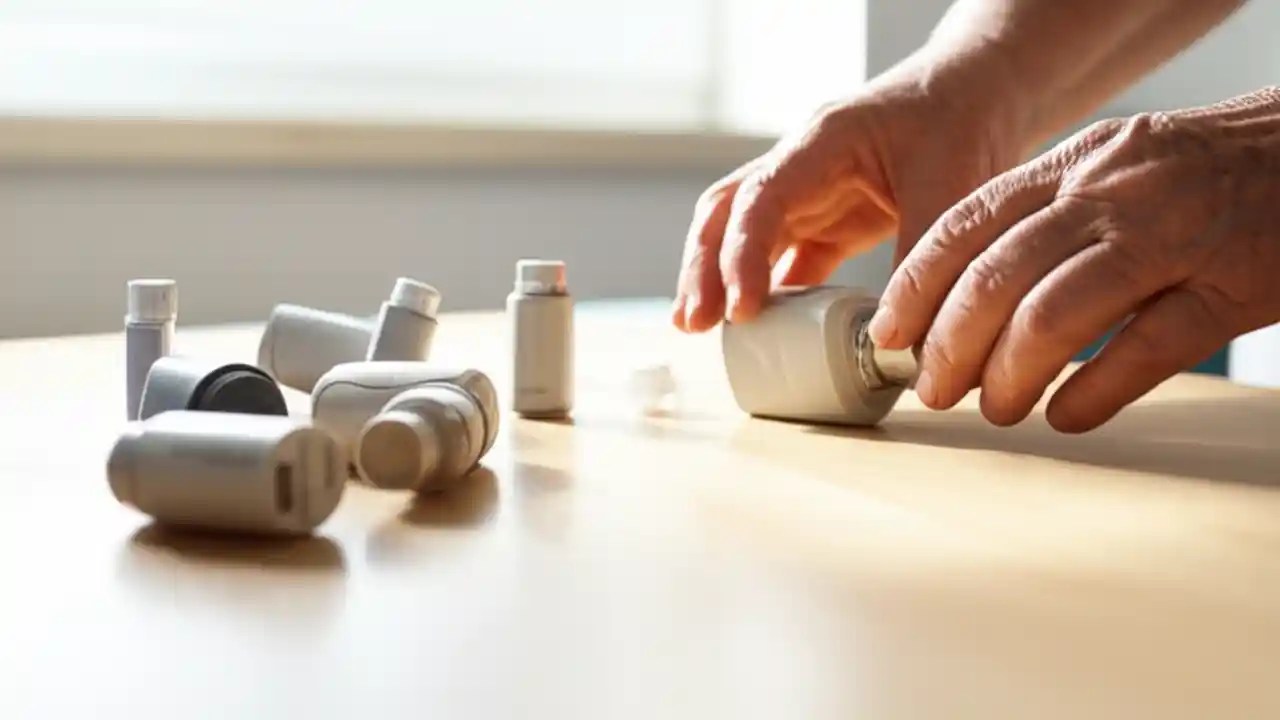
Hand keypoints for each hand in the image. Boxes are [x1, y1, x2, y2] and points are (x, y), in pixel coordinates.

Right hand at [671, 52, 1028, 332]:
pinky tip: (758, 328)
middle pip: (726, 214)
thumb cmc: (963, 120)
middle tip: (694, 323)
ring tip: (700, 327)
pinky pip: (782, 258)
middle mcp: (799, 165)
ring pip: (742, 236)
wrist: (979, 93)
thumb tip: (897, 337)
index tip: (742, 309)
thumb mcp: (954, 186)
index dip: (742, 256)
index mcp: (822, 142)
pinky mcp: (826, 221)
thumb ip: (921, 257)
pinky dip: (765, 292)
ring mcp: (807, 193)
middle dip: (703, 269)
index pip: (761, 199)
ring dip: (719, 280)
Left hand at [871, 87, 1279, 431]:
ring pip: (1056, 315)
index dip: (916, 286)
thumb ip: (1048, 218)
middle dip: (950, 345)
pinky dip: (1094, 393)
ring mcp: (1176, 239)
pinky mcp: (1234, 287)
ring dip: (1009, 375)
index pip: (967, 225)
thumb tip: (968, 292)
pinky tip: (1066, 416)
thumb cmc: (1212, 172)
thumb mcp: (1116, 168)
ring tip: (996, 410)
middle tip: (934, 390)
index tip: (890, 335)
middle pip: (998, 277)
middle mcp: (1116, 196)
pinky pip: (1147, 348)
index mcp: (1077, 165)